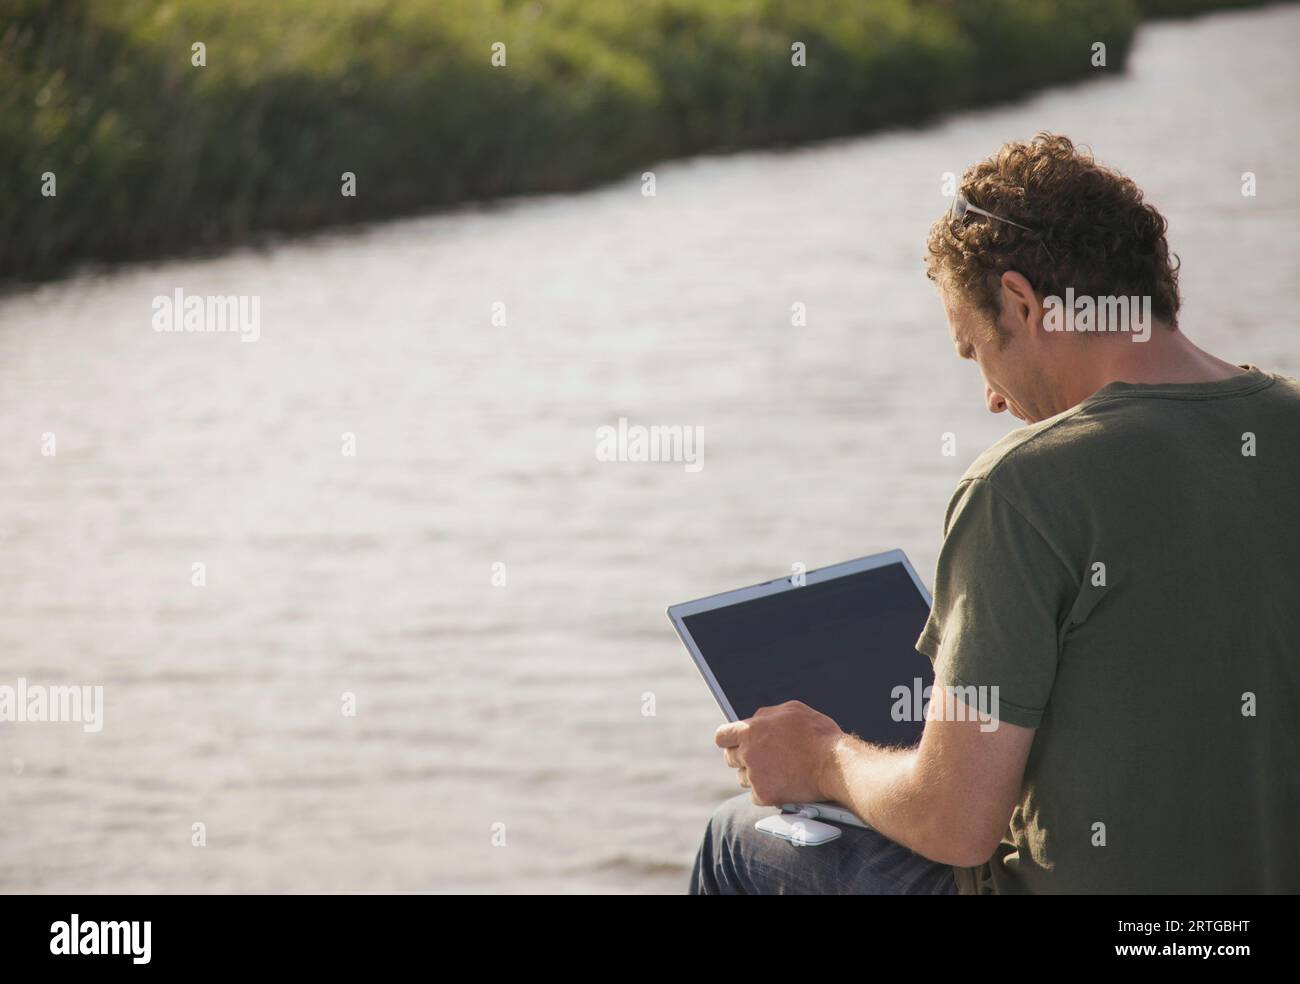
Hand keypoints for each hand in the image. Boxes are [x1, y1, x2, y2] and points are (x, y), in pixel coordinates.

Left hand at [714, 700, 844, 805]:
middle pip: (730, 759)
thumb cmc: (818, 734)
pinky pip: (755, 796)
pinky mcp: (765, 795)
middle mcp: (748, 753)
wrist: (835, 765)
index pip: (722, 736)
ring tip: (777, 771)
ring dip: (754, 776)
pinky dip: (766, 792)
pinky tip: (781, 785)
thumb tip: (755, 719)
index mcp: (750, 730)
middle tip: (761, 758)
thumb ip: (767, 714)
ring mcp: (755, 776)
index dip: (728, 740)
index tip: (733, 743)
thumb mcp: (792, 710)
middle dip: (742, 758)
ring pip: (743, 778)